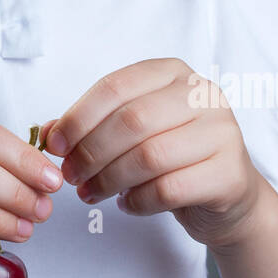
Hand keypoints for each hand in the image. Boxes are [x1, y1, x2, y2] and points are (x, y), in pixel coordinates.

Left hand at [37, 58, 266, 249]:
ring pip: (150, 156)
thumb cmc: (175, 156)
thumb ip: (92, 126)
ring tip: (91, 193)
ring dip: (110, 179)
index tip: (56, 145)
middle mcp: (203, 95)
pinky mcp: (229, 174)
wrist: (229, 195)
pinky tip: (126, 204)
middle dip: (91, 152)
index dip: (79, 117)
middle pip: (132, 120)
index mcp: (174, 73)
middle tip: (71, 176)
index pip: (117, 86)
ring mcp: (222, 132)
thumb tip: (47, 134)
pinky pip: (169, 189)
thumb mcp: (134, 132)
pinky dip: (138, 200)